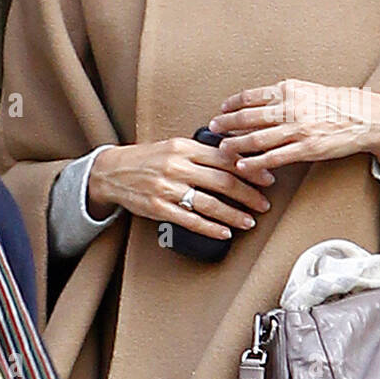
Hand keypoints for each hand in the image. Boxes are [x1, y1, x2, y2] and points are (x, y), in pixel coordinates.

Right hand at [87, 138, 273, 240]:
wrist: (112, 171)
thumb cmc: (148, 158)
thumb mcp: (175, 146)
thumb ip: (202, 152)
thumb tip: (237, 159)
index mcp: (185, 147)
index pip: (226, 158)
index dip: (250, 170)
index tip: (267, 179)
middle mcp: (178, 166)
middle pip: (224, 182)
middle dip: (249, 195)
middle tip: (264, 204)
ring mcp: (167, 188)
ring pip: (210, 204)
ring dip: (234, 214)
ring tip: (249, 221)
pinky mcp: (159, 208)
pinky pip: (191, 220)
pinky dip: (211, 228)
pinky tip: (225, 232)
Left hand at [206, 80, 379, 176]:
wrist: (366, 118)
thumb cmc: (340, 103)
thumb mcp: (310, 90)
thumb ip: (287, 95)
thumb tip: (263, 101)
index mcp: (290, 90)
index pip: (252, 96)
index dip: (232, 104)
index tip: (222, 109)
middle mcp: (291, 107)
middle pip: (248, 117)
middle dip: (226, 123)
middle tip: (214, 128)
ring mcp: (298, 130)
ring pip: (256, 139)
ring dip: (235, 145)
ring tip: (223, 149)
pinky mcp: (306, 149)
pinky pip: (273, 158)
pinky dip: (255, 163)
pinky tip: (243, 166)